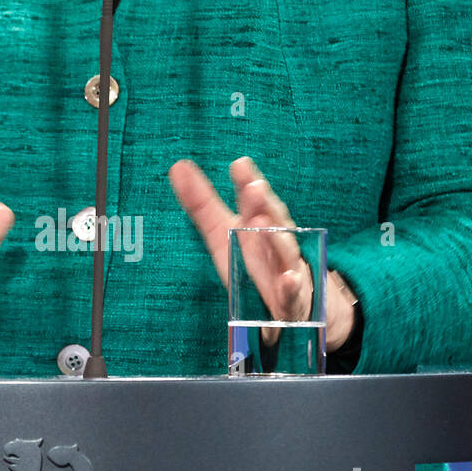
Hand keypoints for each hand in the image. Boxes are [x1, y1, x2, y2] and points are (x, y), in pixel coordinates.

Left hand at [168, 156, 353, 349]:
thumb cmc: (255, 263)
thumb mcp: (223, 235)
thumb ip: (202, 204)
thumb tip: (177, 166)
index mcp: (260, 226)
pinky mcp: (292, 303)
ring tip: (261, 223)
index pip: (254, 202)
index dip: (247, 183)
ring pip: (284, 254)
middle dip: (263, 205)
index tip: (239, 164)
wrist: (294, 306)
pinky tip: (289, 279)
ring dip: (276, 240)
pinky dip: (292, 287)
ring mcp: (287, 272)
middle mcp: (276, 244)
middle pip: (273, 222)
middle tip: (253, 187)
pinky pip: (292, 296)